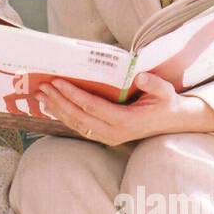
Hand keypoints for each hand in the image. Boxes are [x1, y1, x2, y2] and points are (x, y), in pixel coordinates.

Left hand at [36, 72, 207, 146]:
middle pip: (79, 116)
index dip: (73, 95)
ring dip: (57, 109)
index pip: (92, 107)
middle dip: (58, 101)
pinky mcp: (104, 136)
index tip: (58, 82)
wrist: (172, 122)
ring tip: (41, 95)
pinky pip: (80, 127)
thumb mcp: (166, 92)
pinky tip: (52, 107)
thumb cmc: (166, 103)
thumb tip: (142, 77)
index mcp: (125, 121)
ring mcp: (108, 137)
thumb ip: (154, 85)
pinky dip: (64, 116)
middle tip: (42, 86)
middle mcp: (113, 132)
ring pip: (76, 124)